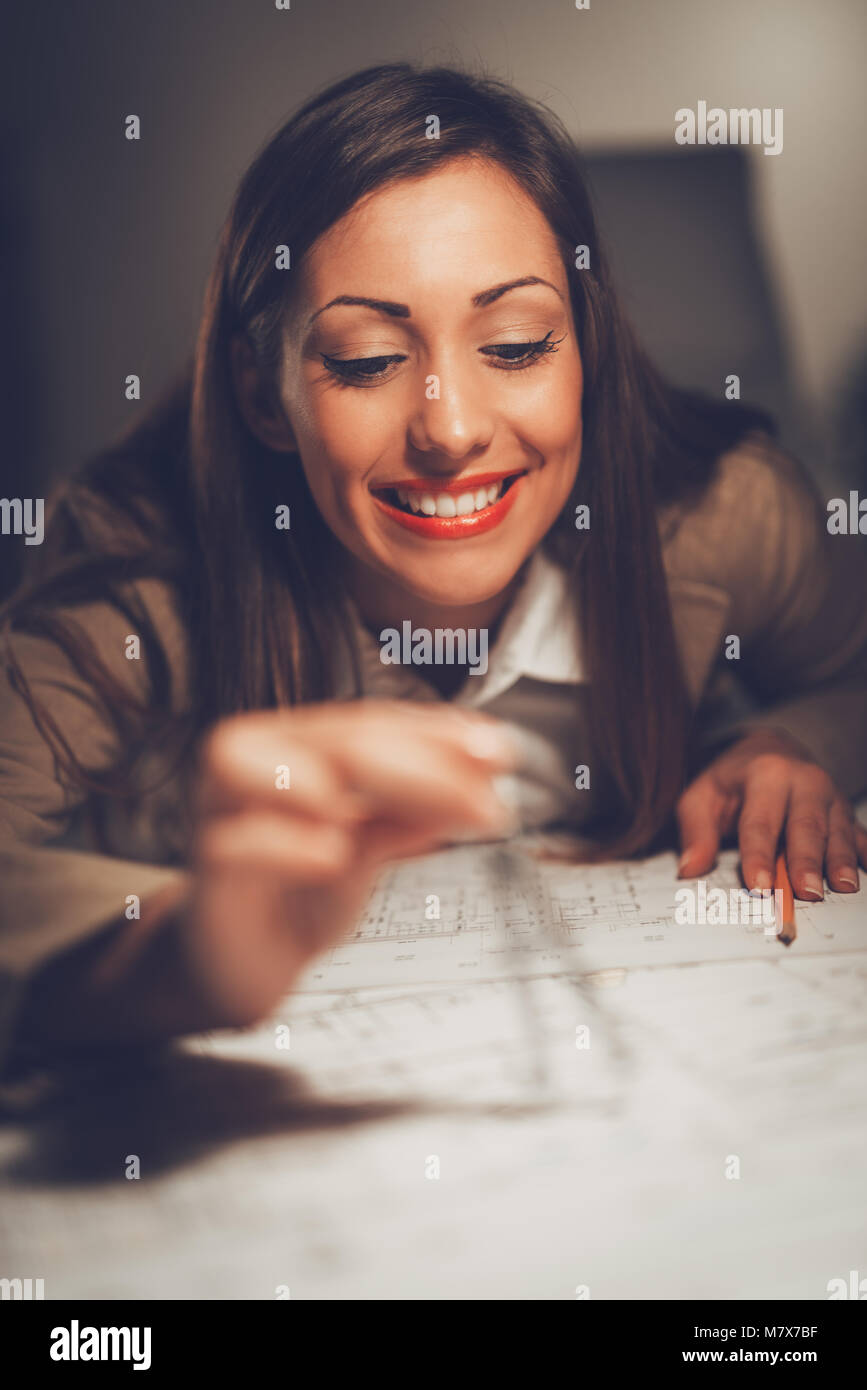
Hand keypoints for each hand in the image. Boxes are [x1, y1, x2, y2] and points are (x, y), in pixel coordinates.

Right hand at [184, 700, 516, 1026]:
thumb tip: (479, 783)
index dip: (433, 732)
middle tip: (482, 795)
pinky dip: (283, 843)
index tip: (496, 751)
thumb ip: (412, 816)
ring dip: (324, 774)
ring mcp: (221, 819)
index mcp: (297, 749)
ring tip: (393, 805)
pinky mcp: (208, 881)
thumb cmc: (299, 896)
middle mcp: (254, 769)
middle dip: (416, 762)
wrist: (242, 969)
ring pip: (244, 761)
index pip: (367, 722)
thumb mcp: (371, 852)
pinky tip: (332, 854)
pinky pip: (229, 844)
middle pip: (328, 738)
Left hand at [676, 729, 865, 897]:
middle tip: (806, 893)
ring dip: (841, 860)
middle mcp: (804, 781)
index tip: (760, 886)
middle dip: (806, 860)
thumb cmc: (732, 780)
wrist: (770, 749)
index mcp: (764, 773)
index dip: (759, 855)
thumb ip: (695, 831)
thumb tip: (690, 868)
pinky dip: (864, 852)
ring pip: (837, 831)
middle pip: (806, 825)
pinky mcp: (846, 812)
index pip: (760, 821)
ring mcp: (831, 796)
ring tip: (844, 887)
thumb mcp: (702, 795)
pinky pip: (860, 833)